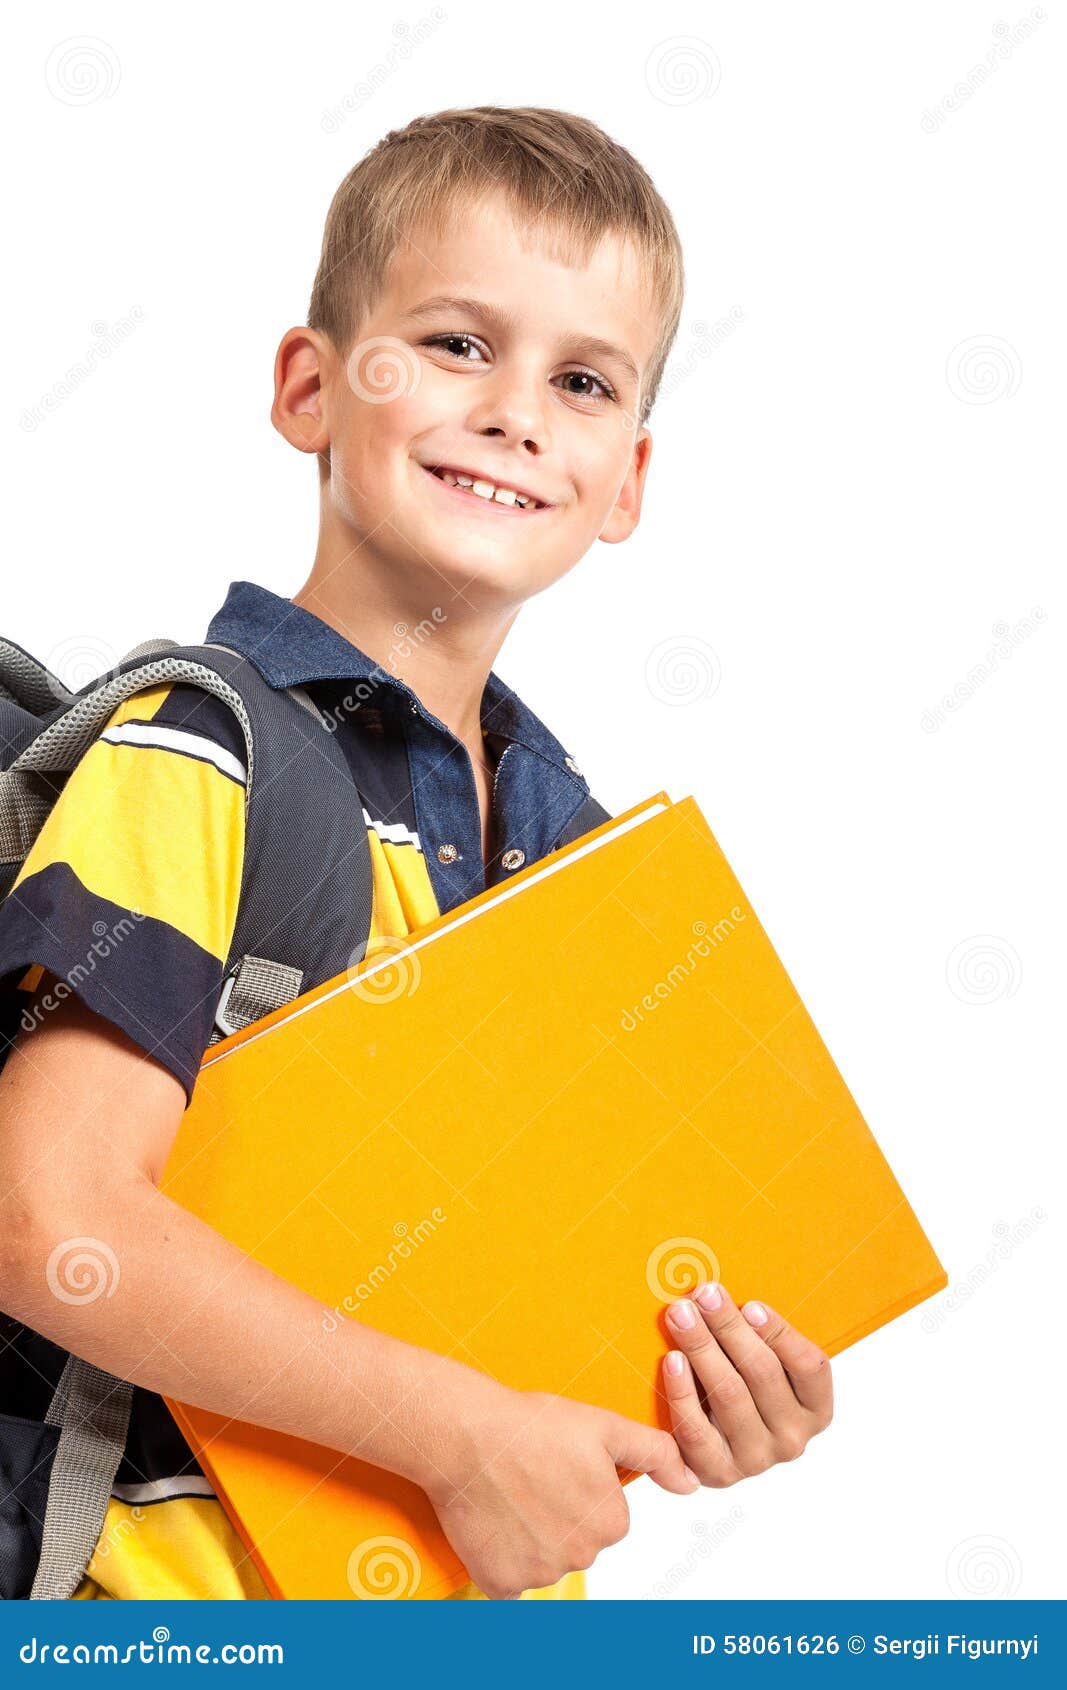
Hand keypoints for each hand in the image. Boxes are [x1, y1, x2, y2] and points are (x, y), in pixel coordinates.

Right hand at [422, 1372, 699, 1598]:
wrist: (464, 1434)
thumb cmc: (532, 1424)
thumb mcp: (603, 1425)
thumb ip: (655, 1453)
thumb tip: (692, 1484)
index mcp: (610, 1522)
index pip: (607, 1515)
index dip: (583, 1487)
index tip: (557, 1464)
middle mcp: (581, 1556)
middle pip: (577, 1540)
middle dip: (560, 1513)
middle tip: (532, 1476)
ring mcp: (540, 1574)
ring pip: (544, 1559)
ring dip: (531, 1535)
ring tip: (509, 1493)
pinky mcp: (501, 1584)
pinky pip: (510, 1579)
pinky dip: (502, 1556)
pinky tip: (494, 1520)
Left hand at [661, 1281, 832, 1484]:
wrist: (715, 1444)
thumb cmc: (744, 1384)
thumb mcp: (765, 1363)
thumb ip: (760, 1334)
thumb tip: (725, 1290)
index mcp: (817, 1410)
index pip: (809, 1367)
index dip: (780, 1333)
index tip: (749, 1304)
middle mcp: (792, 1440)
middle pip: (762, 1373)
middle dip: (729, 1327)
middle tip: (703, 1294)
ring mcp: (756, 1460)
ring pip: (728, 1394)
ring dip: (702, 1347)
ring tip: (681, 1314)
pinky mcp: (716, 1472)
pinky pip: (695, 1428)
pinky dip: (682, 1391)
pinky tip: (671, 1359)